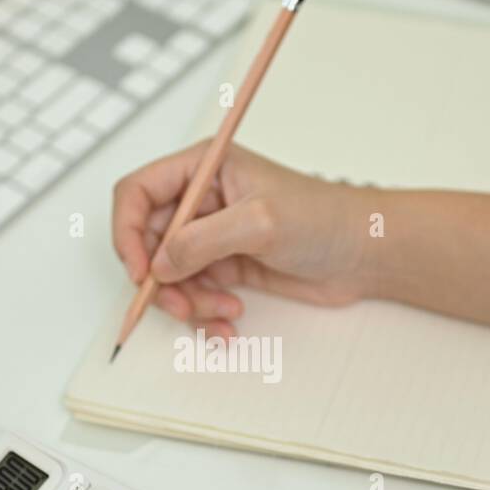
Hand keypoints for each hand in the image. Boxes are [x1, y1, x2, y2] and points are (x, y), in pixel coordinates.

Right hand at [111, 142, 376, 337]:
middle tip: (182, 304)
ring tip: (224, 312)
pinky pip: (194, 296)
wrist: (363, 253)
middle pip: (147, 243)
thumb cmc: (324, 218)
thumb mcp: (259, 222)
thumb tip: (159, 264)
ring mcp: (211, 237)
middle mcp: (200, 201)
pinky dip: (205, 315)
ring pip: (169, 277)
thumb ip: (202, 241)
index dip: (127, 232)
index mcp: (202, 169)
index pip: (137, 193)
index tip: (139, 270)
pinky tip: (230, 321)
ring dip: (189, 303)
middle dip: (160, 280)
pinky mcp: (224, 267)